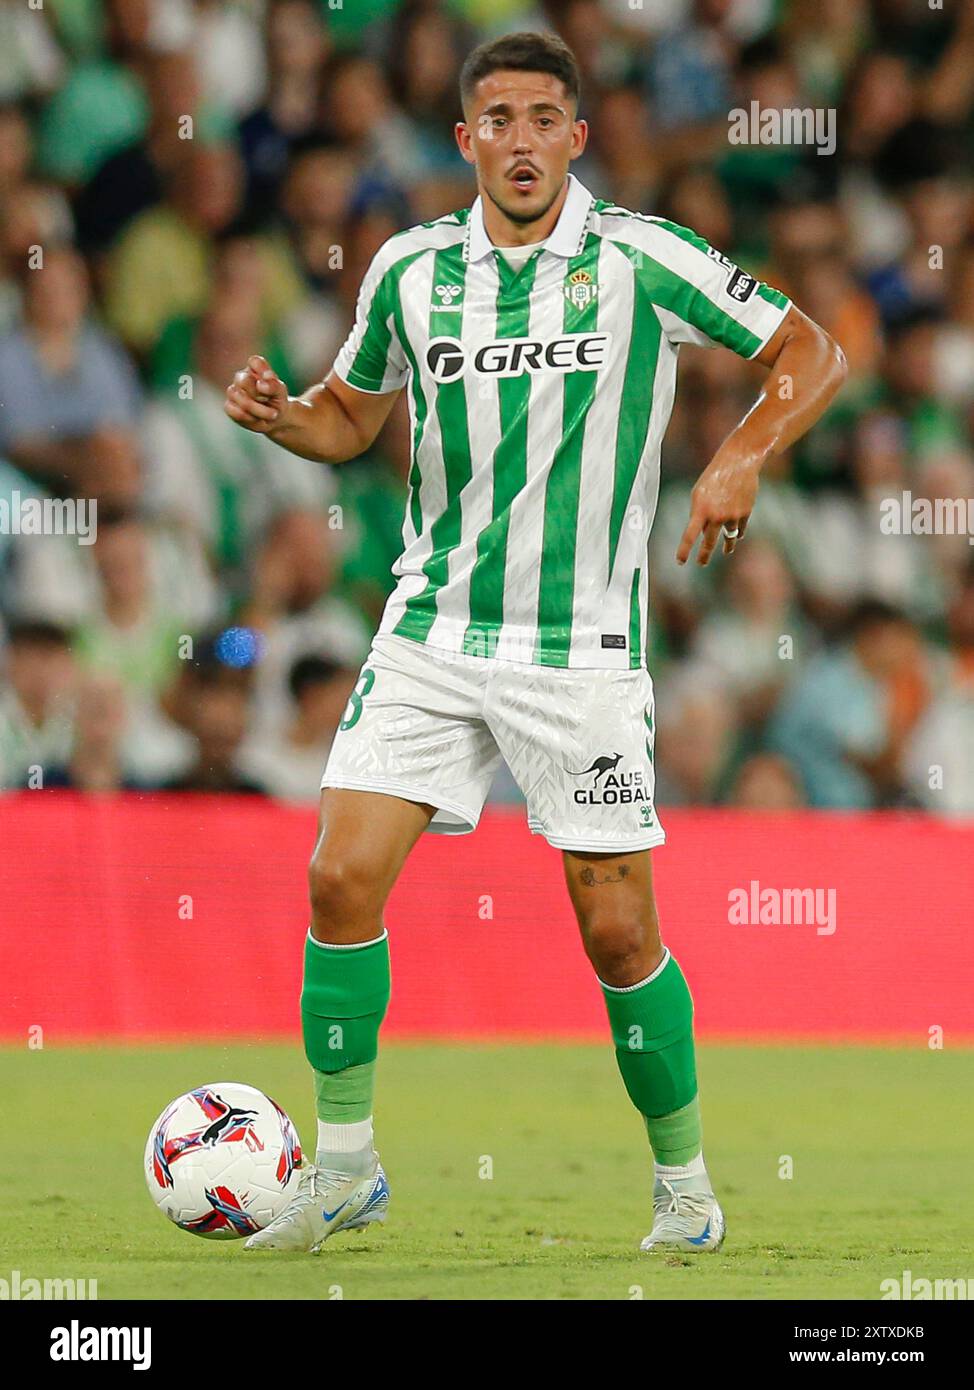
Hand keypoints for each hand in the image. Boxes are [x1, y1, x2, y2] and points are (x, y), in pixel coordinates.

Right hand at [224, 355, 288, 433]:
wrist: (274, 419)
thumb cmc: (277, 401)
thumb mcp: (281, 393)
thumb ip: (274, 385)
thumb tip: (260, 384)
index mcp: (255, 368)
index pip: (255, 361)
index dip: (264, 372)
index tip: (273, 384)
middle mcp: (242, 377)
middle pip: (244, 380)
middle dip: (259, 396)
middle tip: (274, 408)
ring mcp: (233, 391)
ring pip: (238, 397)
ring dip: (257, 409)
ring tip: (271, 416)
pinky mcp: (229, 406)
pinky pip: (233, 411)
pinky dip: (248, 418)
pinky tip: (258, 419)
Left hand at [676, 448, 761, 565]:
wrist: (739, 462)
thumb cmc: (714, 476)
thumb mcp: (699, 493)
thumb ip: (698, 513)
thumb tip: (703, 532)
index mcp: (700, 509)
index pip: (689, 535)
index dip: (684, 551)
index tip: (680, 562)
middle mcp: (716, 515)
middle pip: (709, 543)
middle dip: (704, 555)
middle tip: (701, 563)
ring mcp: (732, 516)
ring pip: (728, 538)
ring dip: (727, 546)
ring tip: (726, 552)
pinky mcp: (746, 513)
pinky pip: (740, 530)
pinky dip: (738, 533)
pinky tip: (737, 536)